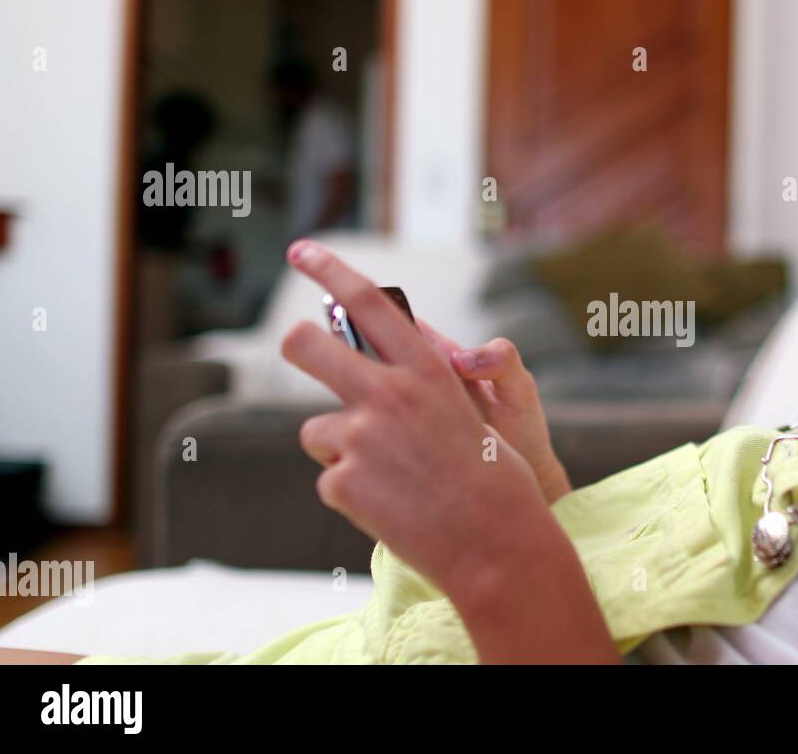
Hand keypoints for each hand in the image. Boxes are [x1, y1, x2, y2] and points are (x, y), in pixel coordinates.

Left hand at [279, 241, 551, 595]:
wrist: (498, 547)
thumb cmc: (498, 480)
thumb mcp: (470, 415)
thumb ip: (419, 387)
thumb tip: (375, 369)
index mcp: (425, 369)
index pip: (367, 301)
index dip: (329, 269)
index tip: (302, 250)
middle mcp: (385, 393)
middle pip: (306, 344)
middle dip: (298, 343)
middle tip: (300, 347)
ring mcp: (358, 437)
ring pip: (316, 430)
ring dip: (341, 450)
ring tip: (391, 480)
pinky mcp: (342, 482)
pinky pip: (331, 481)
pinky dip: (354, 496)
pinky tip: (392, 510)